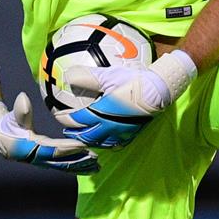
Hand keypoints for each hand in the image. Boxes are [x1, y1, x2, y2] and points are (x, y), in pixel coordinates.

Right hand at [0, 95, 99, 173]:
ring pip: (63, 166)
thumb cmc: (6, 125)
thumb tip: (23, 99)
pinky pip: (63, 166)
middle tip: (95, 158)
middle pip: (61, 161)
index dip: (68, 148)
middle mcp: (36, 157)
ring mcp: (41, 161)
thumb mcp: (12, 116)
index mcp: (30, 147)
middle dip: (79, 160)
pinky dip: (76, 168)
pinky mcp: (46, 161)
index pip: (52, 149)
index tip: (83, 146)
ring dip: (81, 167)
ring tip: (97, 166)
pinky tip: (90, 168)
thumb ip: (20, 110)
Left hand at [58, 50, 196, 148]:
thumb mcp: (108, 75)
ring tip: (84, 136)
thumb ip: (87, 77)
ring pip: (99, 142)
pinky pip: (116, 143)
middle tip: (67, 130)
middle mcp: (108, 127)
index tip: (59, 116)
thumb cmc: (133, 81)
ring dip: (89, 140)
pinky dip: (107, 142)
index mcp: (99, 114)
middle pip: (85, 135)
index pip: (76, 120)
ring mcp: (120, 133)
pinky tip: (107, 139)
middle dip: (74, 134)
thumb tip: (68, 75)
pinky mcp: (132, 133)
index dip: (65, 119)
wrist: (159, 90)